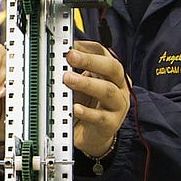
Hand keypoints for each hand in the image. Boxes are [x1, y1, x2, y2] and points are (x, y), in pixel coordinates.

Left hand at [64, 41, 129, 156]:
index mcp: (111, 74)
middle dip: (90, 60)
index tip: (72, 45)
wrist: (93, 136)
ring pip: (108, 90)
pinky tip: (75, 108)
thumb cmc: (88, 106)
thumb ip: (74, 70)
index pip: (105, 54)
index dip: (89, 48)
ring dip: (86, 83)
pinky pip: (100, 117)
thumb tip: (61, 55)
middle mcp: (119, 87)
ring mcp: (117, 105)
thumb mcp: (81, 85)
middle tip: (70, 56)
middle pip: (112, 68)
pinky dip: (87, 112)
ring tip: (68, 79)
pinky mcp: (111, 124)